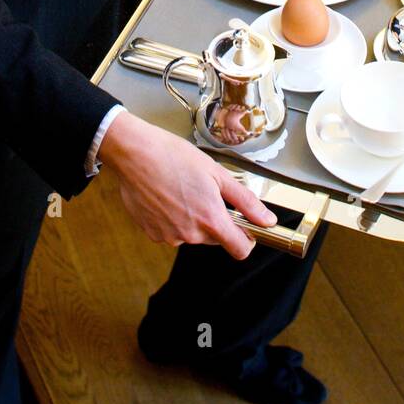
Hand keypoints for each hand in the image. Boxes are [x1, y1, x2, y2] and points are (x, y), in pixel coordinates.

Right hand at [98, 110, 277, 259]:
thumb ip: (245, 201)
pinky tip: (166, 197)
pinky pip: (172, 231)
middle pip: (215, 238)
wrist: (136, 153)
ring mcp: (170, 236)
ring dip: (192, 218)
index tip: (244, 225)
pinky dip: (172, 219)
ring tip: (181, 190)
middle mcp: (191, 234)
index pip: (241, 249)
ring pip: (192, 234)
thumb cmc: (174, 157)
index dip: (247, 238)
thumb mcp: (217, 173)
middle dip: (215, 220)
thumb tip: (268, 220)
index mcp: (211, 219)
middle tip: (204, 192)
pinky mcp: (152, 234)